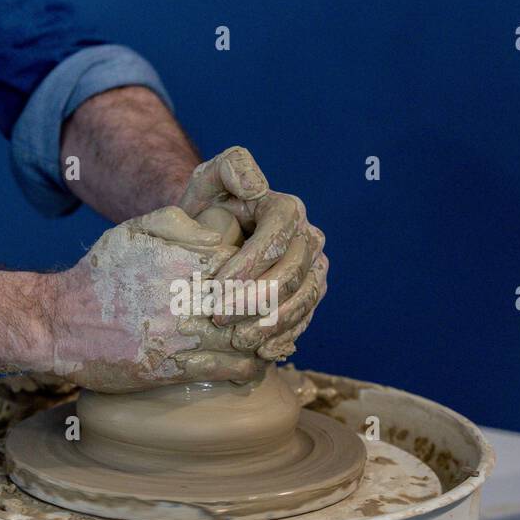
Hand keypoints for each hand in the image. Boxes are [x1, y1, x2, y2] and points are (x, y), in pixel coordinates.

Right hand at [47, 206, 263, 391]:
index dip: (264, 270)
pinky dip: (249, 367)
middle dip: (271, 307)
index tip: (266, 279)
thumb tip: (220, 229)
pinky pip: (232, 368)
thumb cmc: (99, 276)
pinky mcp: (176, 368)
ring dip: (266, 339)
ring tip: (269, 339)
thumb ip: (179, 222)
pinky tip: (249, 363)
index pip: (251, 261)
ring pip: (252, 337)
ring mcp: (185, 334)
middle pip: (258, 300)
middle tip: (276, 313)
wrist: (58, 324)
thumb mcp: (133, 231)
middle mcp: (190, 295)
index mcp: (186, 259)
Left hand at [177, 146, 327, 360]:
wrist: (210, 239)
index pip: (277, 238)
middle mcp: (308, 239)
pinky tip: (260, 352)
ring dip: (272, 324)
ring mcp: (313, 270)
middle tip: (221, 320)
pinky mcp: (309, 296)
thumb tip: (257, 185)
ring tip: (238, 341)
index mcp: (287, 210)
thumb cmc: (206, 209)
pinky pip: (306, 320)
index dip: (250, 266)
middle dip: (257, 300)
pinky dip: (284, 338)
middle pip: (293, 273)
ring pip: (304, 300)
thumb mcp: (209, 180)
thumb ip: (229, 168)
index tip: (216, 289)